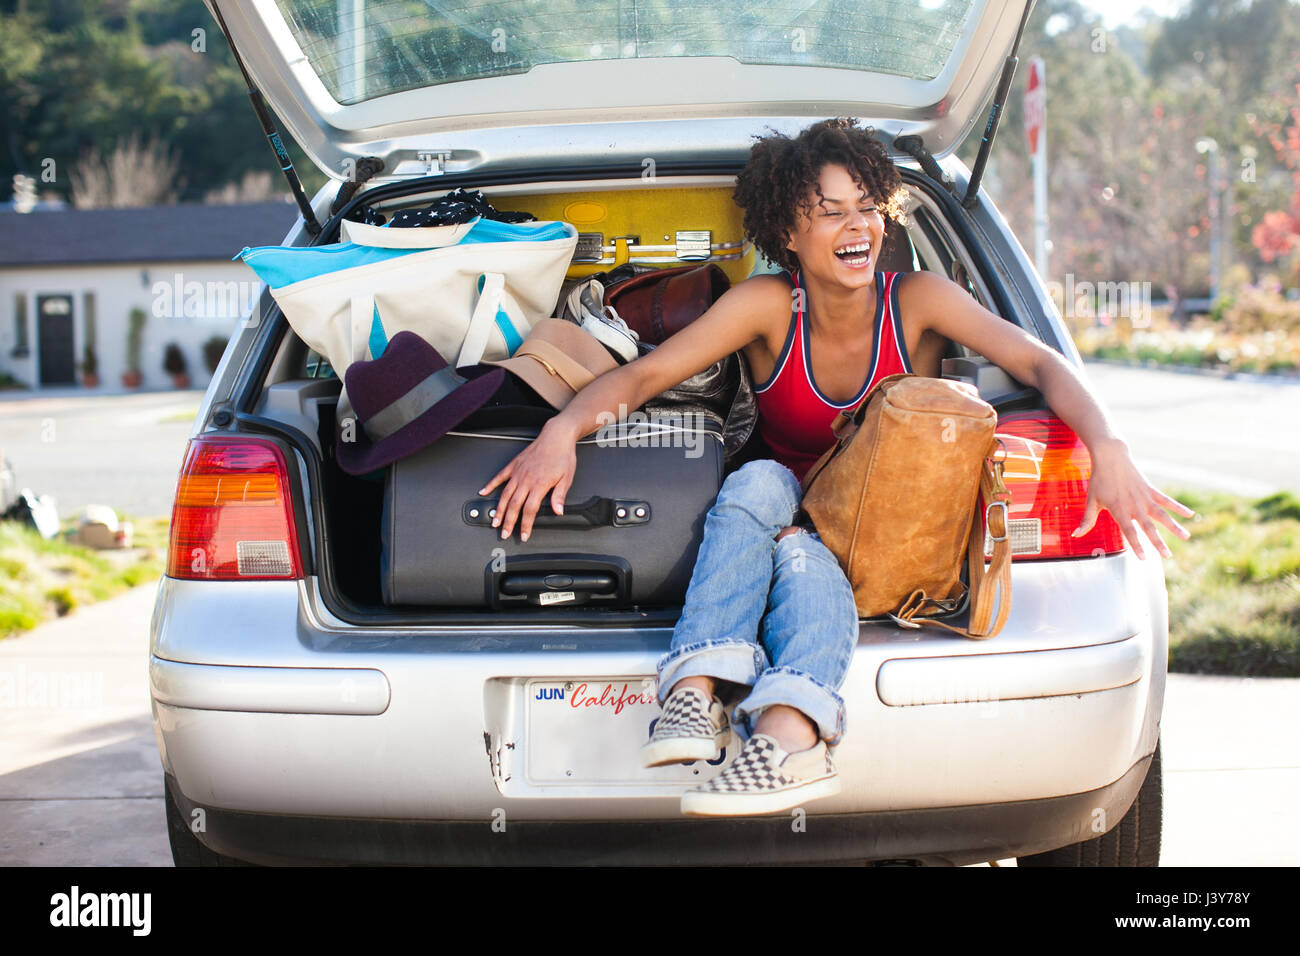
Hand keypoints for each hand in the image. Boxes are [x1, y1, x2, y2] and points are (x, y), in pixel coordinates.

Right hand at [478, 423, 576, 542]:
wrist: (556, 436)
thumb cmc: (562, 455)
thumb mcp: (567, 478)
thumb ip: (559, 496)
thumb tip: (558, 511)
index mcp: (539, 484)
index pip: (529, 510)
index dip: (525, 525)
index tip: (524, 535)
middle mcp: (526, 479)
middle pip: (513, 506)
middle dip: (508, 522)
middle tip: (504, 533)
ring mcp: (518, 472)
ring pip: (504, 495)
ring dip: (498, 510)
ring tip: (494, 521)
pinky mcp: (513, 465)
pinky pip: (499, 477)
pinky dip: (490, 485)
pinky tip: (484, 492)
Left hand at [1073, 438, 1193, 558]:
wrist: (1111, 457)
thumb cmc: (1099, 480)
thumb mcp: (1091, 501)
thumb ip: (1087, 520)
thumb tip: (1075, 535)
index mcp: (1119, 509)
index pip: (1129, 531)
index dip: (1136, 545)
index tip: (1144, 558)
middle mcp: (1134, 505)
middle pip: (1149, 526)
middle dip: (1158, 542)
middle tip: (1168, 556)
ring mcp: (1144, 497)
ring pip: (1162, 514)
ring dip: (1175, 526)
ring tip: (1186, 537)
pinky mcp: (1151, 490)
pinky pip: (1166, 500)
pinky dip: (1178, 507)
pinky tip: (1190, 514)